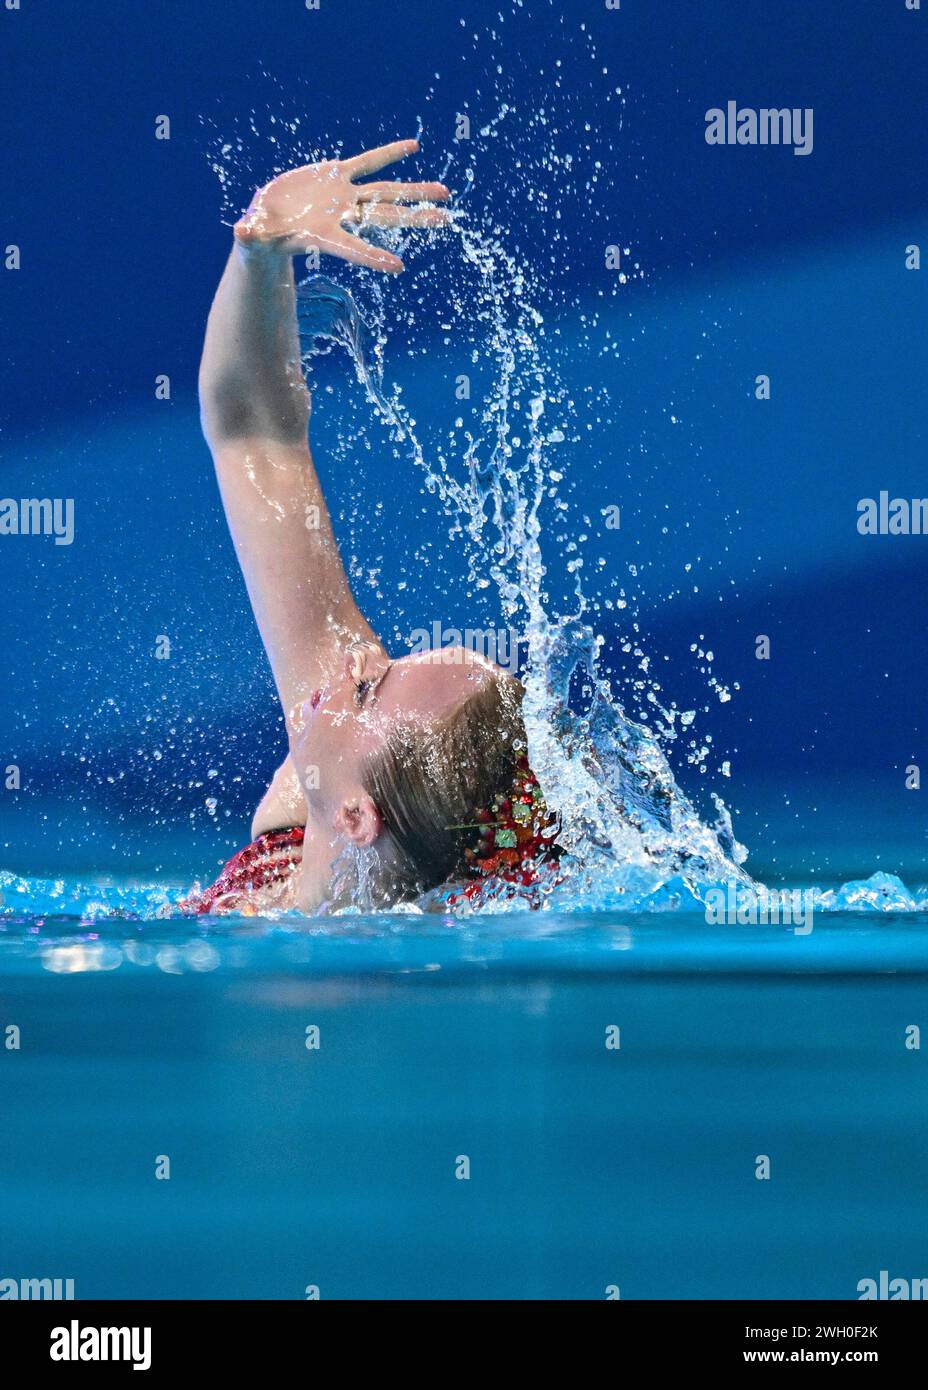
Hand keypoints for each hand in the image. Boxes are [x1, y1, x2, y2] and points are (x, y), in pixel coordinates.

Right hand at [234, 138, 449, 273]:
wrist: (268, 220)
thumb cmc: (259, 234)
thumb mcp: (253, 235)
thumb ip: (251, 234)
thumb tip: (243, 231)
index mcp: (323, 235)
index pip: (352, 248)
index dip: (371, 257)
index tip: (398, 267)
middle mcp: (342, 217)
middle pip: (384, 218)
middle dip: (414, 218)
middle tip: (445, 221)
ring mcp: (343, 196)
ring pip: (386, 192)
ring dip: (415, 193)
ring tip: (445, 194)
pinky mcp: (337, 175)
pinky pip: (368, 162)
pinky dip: (388, 154)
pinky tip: (414, 146)